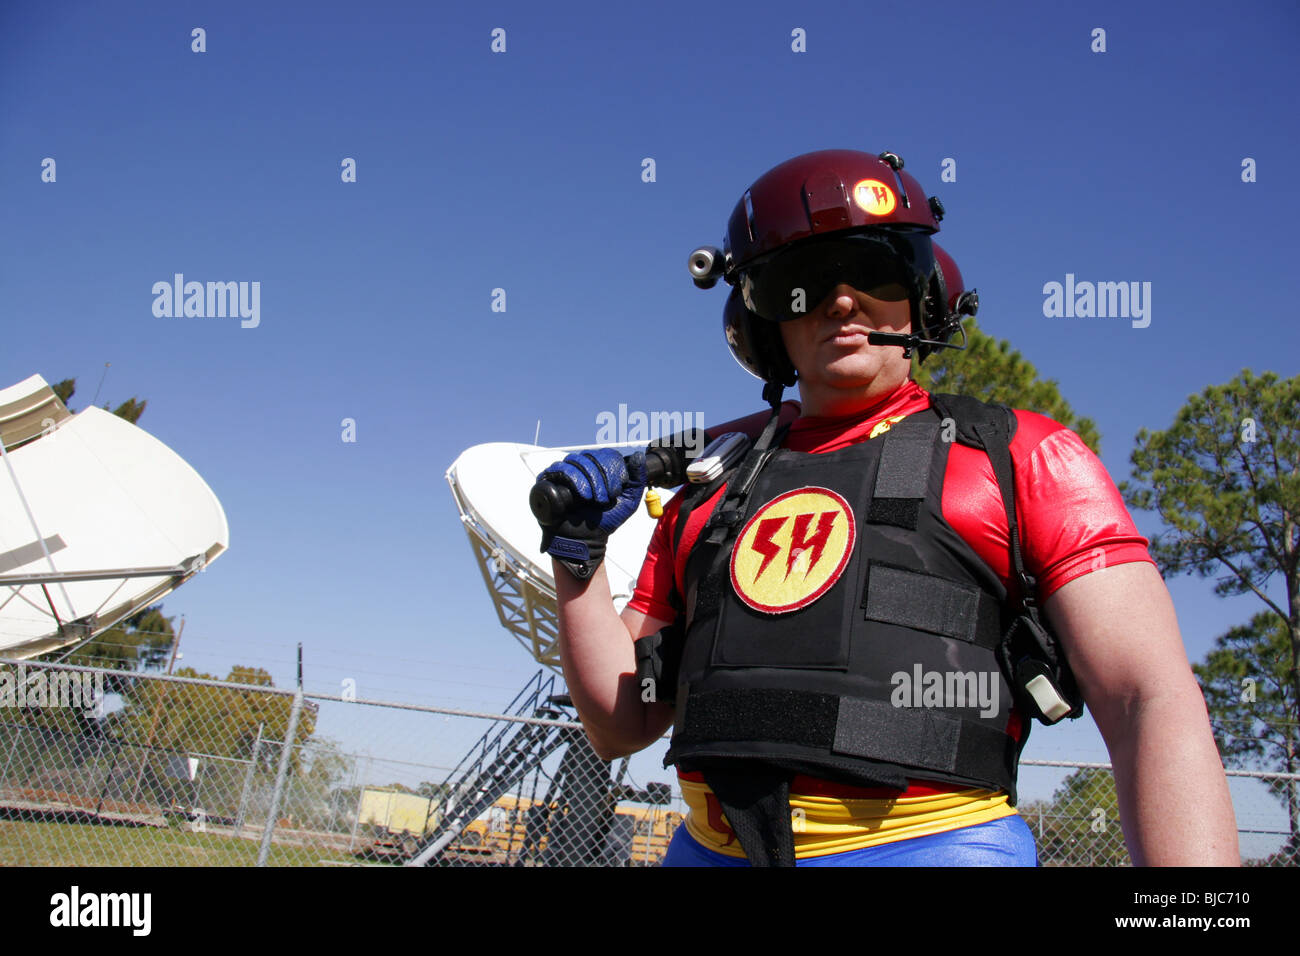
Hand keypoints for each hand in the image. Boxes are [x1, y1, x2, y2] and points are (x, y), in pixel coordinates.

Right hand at [537, 449, 646, 578]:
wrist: (584, 539)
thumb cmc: (604, 521)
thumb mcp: (628, 501)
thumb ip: (637, 479)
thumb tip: (638, 456)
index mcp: (599, 469)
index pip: (606, 454)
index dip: (613, 468)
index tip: (617, 490)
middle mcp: (580, 468)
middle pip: (591, 456)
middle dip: (602, 476)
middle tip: (605, 498)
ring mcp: (563, 473)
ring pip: (576, 460)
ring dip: (589, 479)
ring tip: (593, 499)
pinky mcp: (548, 481)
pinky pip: (558, 468)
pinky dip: (573, 479)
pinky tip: (581, 495)